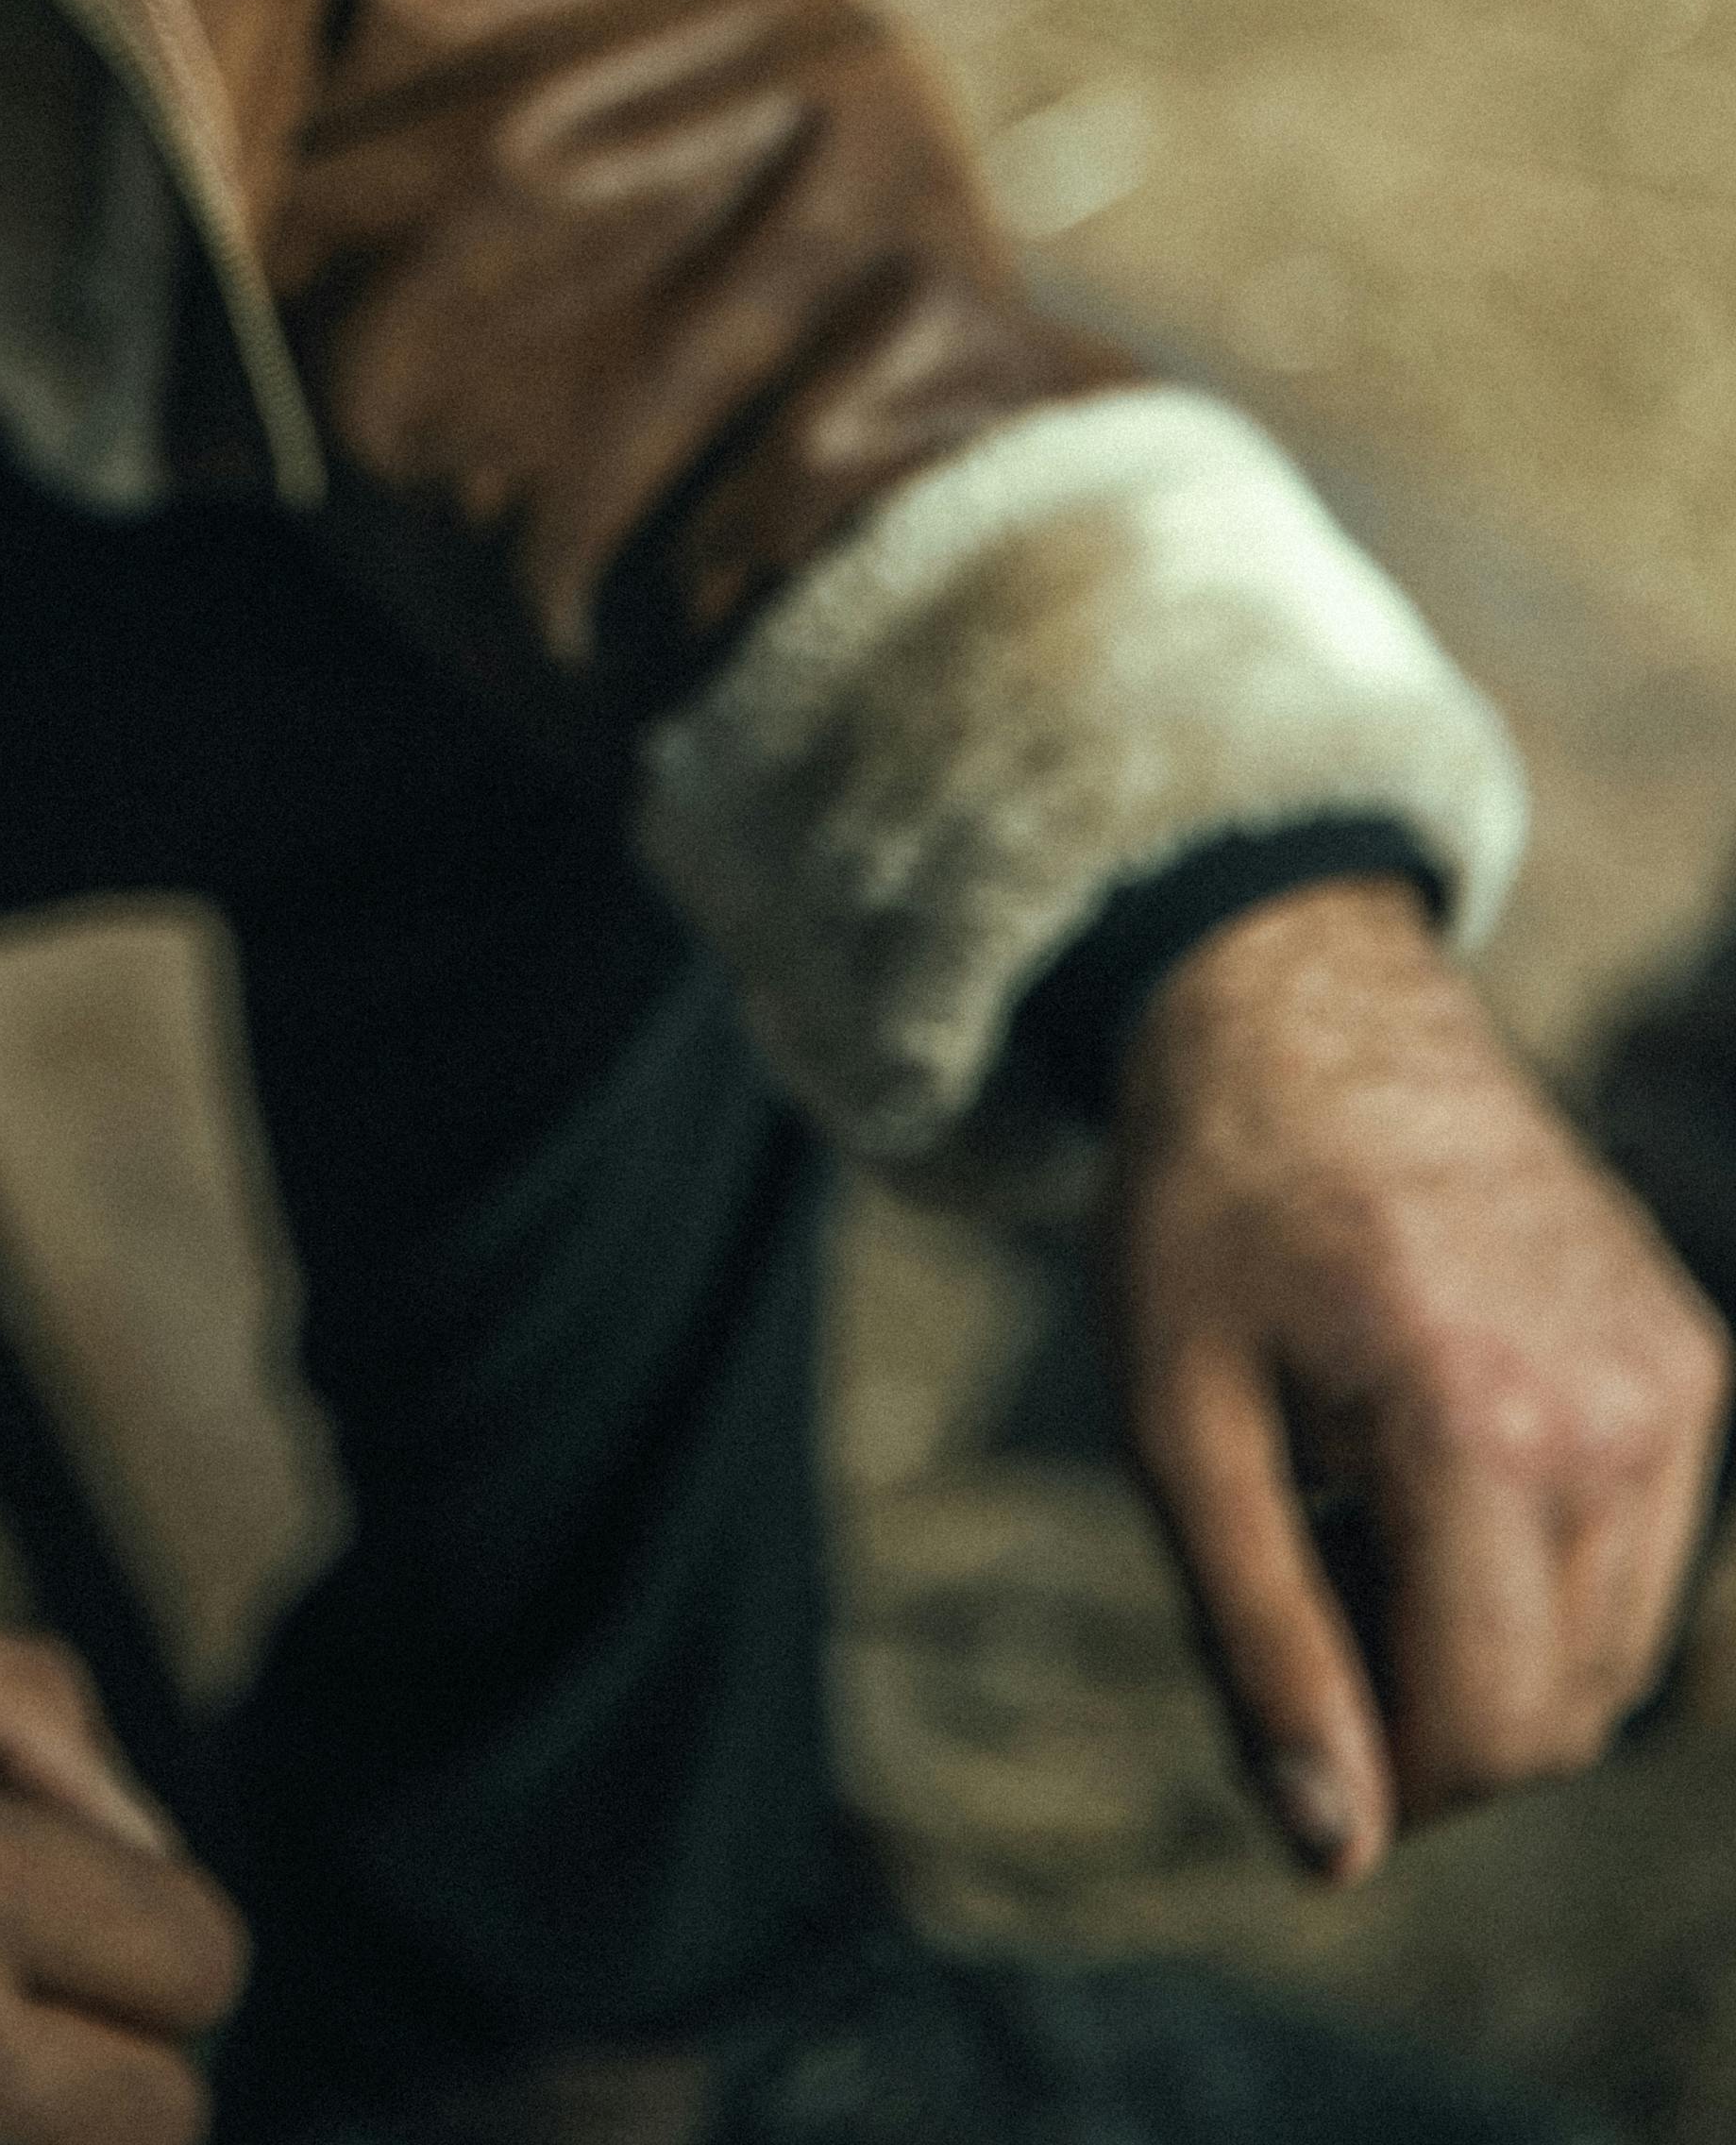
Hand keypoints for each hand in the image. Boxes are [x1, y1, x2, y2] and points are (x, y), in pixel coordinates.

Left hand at [1110, 877, 1727, 1884]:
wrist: (1300, 1009)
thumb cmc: (1211, 1211)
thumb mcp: (1179, 1425)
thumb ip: (1260, 1645)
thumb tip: (1334, 1855)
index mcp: (1478, 1427)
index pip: (1492, 1734)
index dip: (1383, 1778)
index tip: (1285, 1704)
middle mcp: (1618, 1416)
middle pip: (1561, 1716)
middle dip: (1426, 1707)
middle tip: (1301, 1568)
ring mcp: (1676, 1385)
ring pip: (1613, 1655)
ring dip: (1486, 1639)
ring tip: (1359, 1498)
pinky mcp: (1689, 1359)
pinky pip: (1639, 1554)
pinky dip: (1539, 1561)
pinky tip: (1431, 1449)